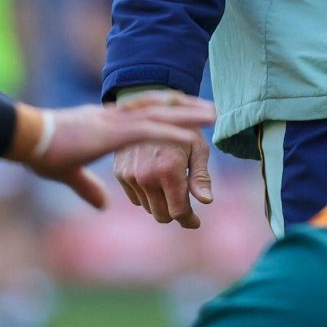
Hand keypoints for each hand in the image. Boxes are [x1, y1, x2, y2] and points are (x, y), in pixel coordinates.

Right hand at [12, 96, 214, 209]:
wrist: (26, 137)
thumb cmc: (41, 153)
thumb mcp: (68, 172)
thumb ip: (87, 187)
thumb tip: (103, 205)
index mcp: (104, 123)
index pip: (140, 112)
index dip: (164, 109)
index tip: (183, 109)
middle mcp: (112, 117)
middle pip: (156, 107)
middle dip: (184, 106)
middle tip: (209, 107)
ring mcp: (113, 123)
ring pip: (159, 115)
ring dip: (187, 115)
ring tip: (212, 114)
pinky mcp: (112, 132)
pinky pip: (148, 131)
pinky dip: (171, 133)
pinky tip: (190, 135)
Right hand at [113, 89, 215, 228]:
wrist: (149, 105)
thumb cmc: (181, 126)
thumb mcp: (198, 147)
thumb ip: (201, 176)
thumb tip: (206, 201)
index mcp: (169, 170)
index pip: (179, 212)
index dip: (190, 220)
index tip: (196, 221)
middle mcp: (146, 176)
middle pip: (162, 215)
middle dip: (176, 212)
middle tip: (185, 201)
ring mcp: (130, 176)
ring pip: (148, 208)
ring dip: (161, 203)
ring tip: (170, 184)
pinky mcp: (120, 173)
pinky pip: (135, 198)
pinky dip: (146, 195)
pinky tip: (155, 179)